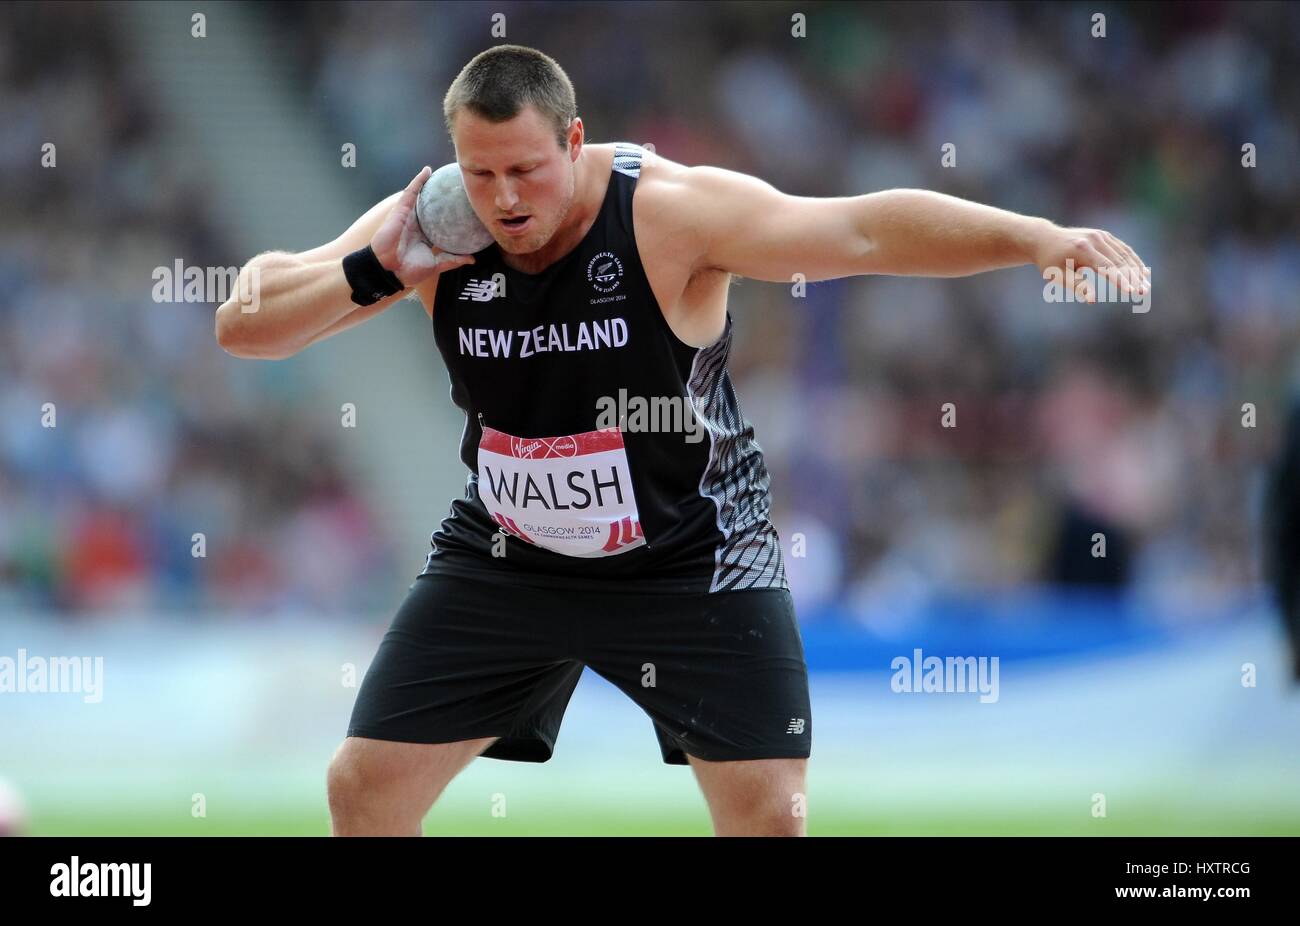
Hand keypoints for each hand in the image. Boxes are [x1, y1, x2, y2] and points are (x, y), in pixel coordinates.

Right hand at [371, 166, 475, 284]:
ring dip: (429, 183)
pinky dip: (418, 180)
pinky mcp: (401, 210)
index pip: (438, 223)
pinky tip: (427, 170)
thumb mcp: (435, 265)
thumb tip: (472, 259)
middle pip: (430, 207)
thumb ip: (452, 259)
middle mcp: (416, 225)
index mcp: (424, 237)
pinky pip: (411, 192)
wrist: (390, 270)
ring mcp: (408, 216)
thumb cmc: (408, 270)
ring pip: (421, 196)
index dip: (448, 215)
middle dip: (440, 197)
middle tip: (455, 187)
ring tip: (443, 173)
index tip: (462, 209)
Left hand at [1034, 224, 1149, 302]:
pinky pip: (1123, 249)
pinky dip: (1134, 261)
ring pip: (1125, 254)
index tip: (1131, 292)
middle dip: (1133, 277)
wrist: (1045, 239)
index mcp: (1082, 249)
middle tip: (1143, 293)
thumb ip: (1076, 285)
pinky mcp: (1104, 235)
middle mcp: (1095, 239)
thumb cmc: (1049, 262)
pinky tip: (1143, 272)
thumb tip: (1092, 300)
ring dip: (1137, 270)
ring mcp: (1101, 235)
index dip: (1120, 280)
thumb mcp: (1057, 275)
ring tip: (1145, 287)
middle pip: (1119, 261)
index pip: (1106, 267)